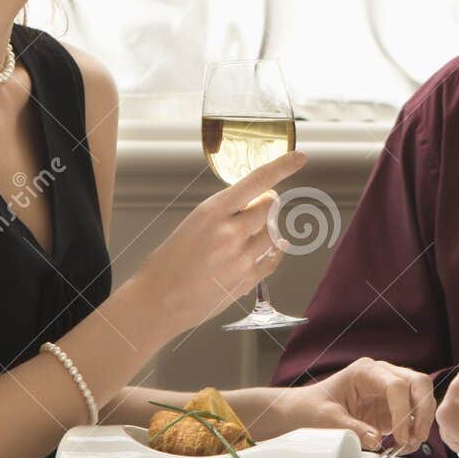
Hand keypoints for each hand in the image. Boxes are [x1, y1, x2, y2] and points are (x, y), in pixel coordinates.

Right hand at [135, 151, 306, 329]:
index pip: (257, 181)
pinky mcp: (247, 280)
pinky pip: (273, 260)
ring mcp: (241, 257)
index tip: (300, 157)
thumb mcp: (194, 223)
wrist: (158, 300)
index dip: (282, 166)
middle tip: (258, 209)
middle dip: (267, 205)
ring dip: (267, 231)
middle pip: (270, 207)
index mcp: (213, 211)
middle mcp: (231, 232)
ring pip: (273, 234)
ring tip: (248, 235)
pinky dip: (273, 253)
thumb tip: (259, 203)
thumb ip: (226, 212)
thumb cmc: (170, 260)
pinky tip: (270, 250)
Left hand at [291, 358, 435, 451]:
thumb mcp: (326, 419)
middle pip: (418, 383)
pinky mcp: (391, 408)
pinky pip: (413, 415)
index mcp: (366, 371)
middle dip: (423, 411)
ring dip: (421, 422)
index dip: (403, 411)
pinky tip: (404, 445)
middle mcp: (382, 376)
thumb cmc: (312, 407)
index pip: (397, 385)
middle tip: (416, 437)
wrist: (304, 411)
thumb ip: (351, 428)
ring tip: (408, 445)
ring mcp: (389, 391)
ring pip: (421, 397)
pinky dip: (414, 429)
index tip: (399, 436)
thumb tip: (376, 440)